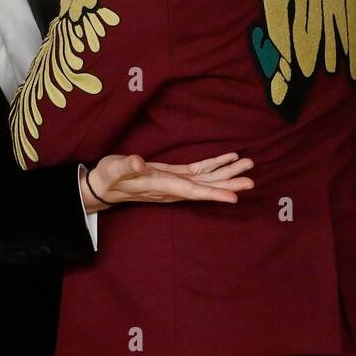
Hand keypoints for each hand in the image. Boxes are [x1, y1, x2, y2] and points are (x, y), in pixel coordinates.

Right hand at [82, 152, 254, 212]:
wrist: (104, 186)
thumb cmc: (107, 177)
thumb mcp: (112, 170)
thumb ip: (125, 167)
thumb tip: (137, 163)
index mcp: (160, 186)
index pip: (191, 191)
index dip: (213, 194)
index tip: (234, 197)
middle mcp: (173, 188)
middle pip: (205, 188)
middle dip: (228, 184)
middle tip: (251, 180)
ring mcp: (176, 183)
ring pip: (206, 179)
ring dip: (227, 173)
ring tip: (248, 165)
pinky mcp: (175, 175)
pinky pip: (200, 171)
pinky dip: (215, 164)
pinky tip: (230, 158)